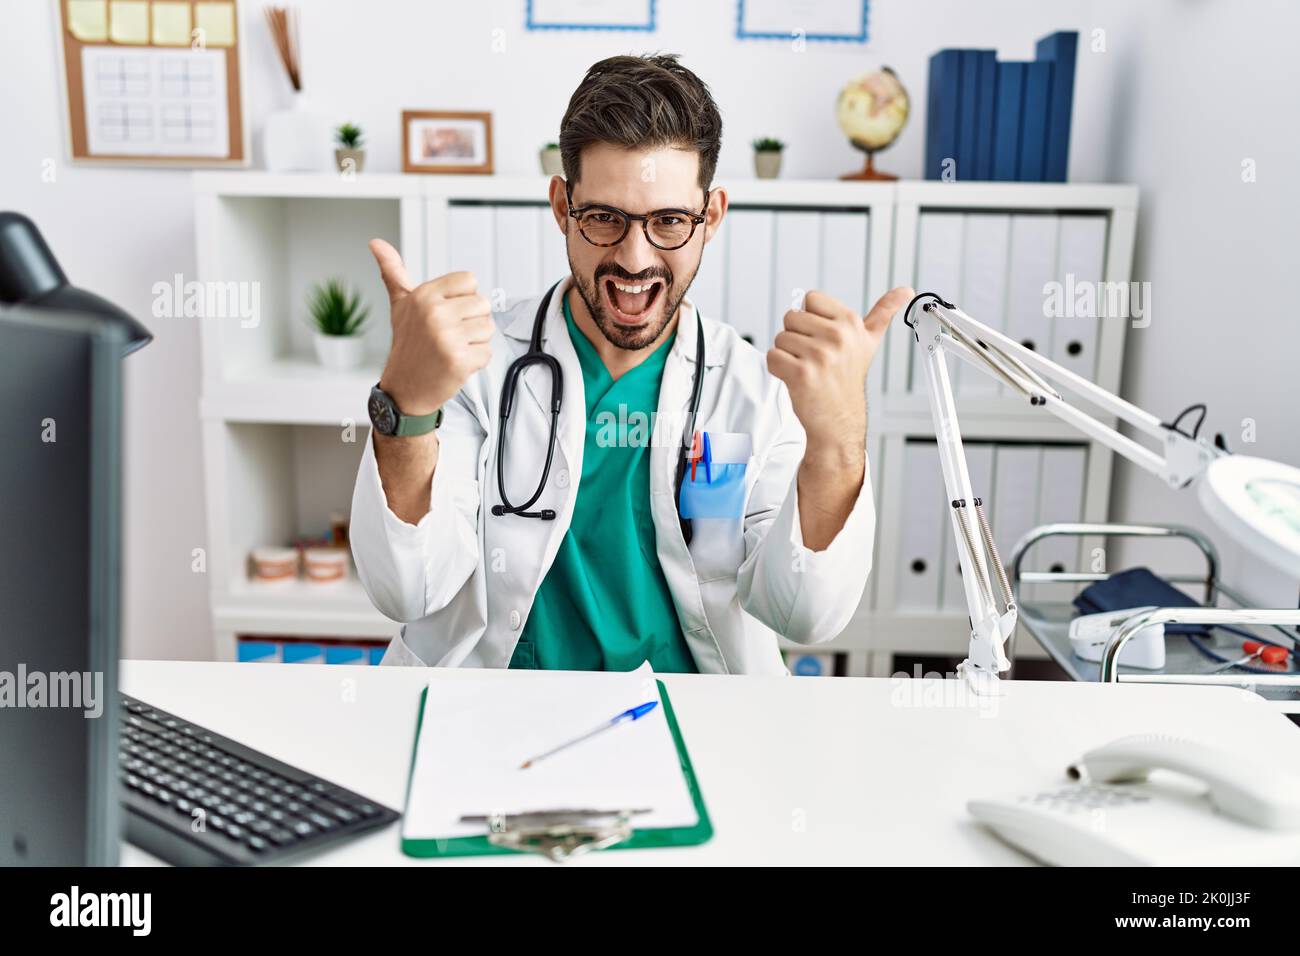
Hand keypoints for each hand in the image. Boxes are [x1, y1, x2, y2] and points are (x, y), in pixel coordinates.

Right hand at [370, 238, 493, 416]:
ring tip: (452, 349)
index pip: (470, 281)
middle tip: (448, 336)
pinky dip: (476, 361)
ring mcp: (447, 337)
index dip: (463, 298)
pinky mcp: (460, 360)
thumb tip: (375, 242)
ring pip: (488, 328)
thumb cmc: (407, 344)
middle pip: (483, 304)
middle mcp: (435, 313)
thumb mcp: (399, 304)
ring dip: (475, 342)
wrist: (405, 388)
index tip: (446, 313)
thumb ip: (393, 271)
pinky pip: (487, 352)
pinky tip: (455, 364)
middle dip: (471, 321)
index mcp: (424, 295)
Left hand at [766, 286, 913, 452]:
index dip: (811, 318)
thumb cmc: (847, 378)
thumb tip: (906, 290)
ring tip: (807, 369)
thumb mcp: (869, 341)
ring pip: (780, 338)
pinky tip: (795, 379)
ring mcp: (820, 355)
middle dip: (796, 338)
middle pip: (791, 317)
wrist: (839, 419)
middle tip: (814, 358)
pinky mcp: (801, 373)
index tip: (823, 338)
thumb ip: (884, 313)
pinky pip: (773, 357)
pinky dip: (778, 369)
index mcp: (851, 323)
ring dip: (787, 355)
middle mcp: (838, 337)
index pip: (810, 299)